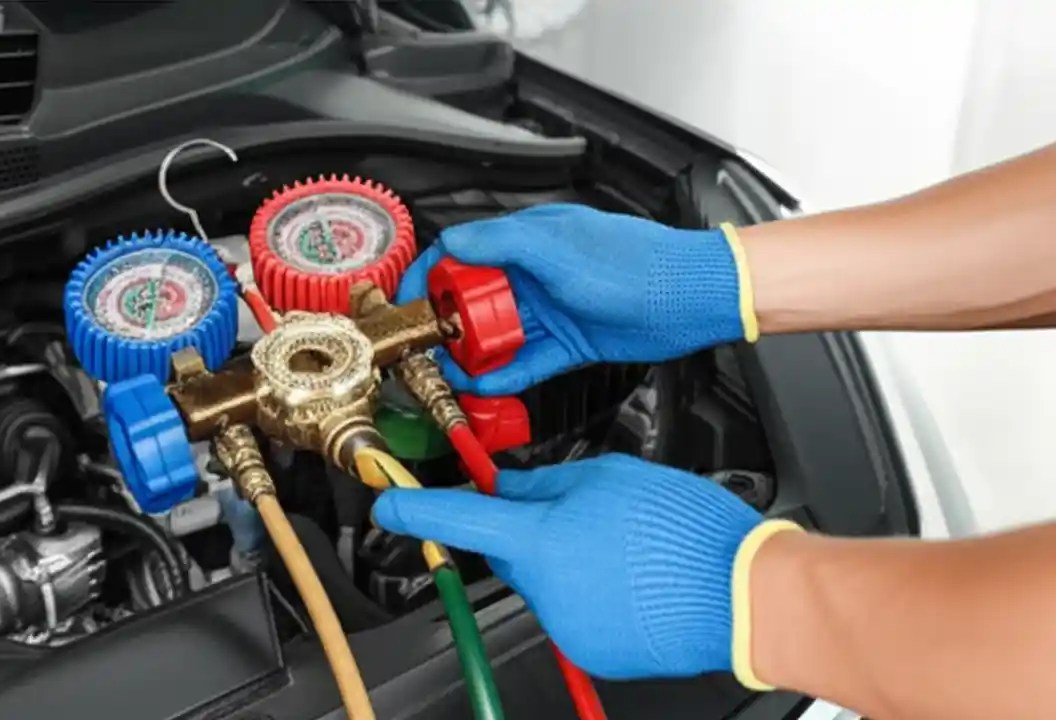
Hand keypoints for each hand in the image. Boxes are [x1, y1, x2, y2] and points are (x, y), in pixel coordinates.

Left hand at [372, 454, 762, 678]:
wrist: (745, 595)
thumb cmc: (686, 532)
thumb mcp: (610, 478)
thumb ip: (547, 481)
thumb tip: (509, 483)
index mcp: (540, 540)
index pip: (460, 520)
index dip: (415, 510)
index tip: (389, 505)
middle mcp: (543, 590)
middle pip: (513, 552)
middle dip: (534, 530)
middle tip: (584, 512)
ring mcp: (566, 626)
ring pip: (547, 582)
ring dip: (570, 562)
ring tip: (625, 549)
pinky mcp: (591, 650)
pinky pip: (575, 612)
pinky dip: (593, 594)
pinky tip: (632, 579)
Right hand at [397, 204, 752, 394]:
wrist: (692, 299)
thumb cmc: (637, 264)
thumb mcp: (559, 248)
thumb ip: (502, 242)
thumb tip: (452, 241)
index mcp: (529, 239)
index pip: (462, 253)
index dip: (430, 276)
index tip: (408, 301)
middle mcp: (536, 273)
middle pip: (474, 299)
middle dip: (448, 324)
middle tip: (428, 347)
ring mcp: (551, 309)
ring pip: (498, 334)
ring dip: (473, 354)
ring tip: (449, 373)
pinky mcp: (568, 342)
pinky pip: (526, 360)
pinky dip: (503, 373)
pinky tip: (484, 385)